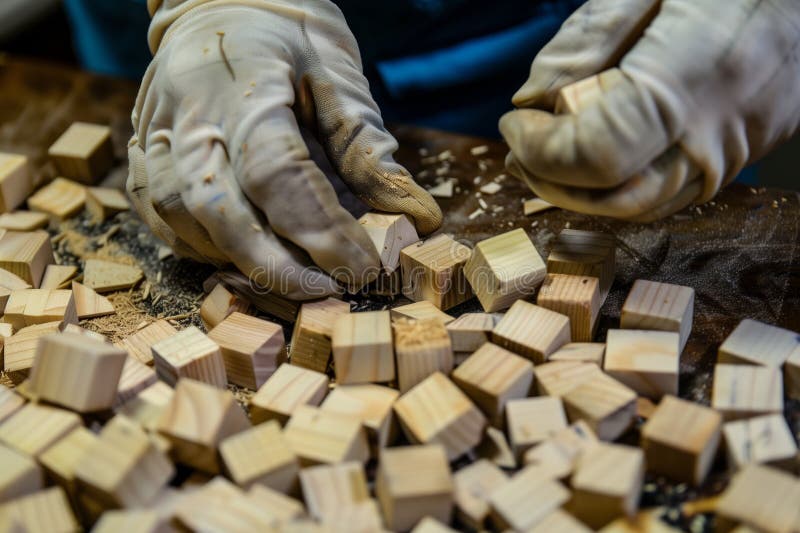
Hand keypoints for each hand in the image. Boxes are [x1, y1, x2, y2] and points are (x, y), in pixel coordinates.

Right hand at [127, 1, 441, 298]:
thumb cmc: (289, 34)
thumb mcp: (337, 75)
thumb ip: (365, 146)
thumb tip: (411, 217)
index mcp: (245, 81)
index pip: (278, 171)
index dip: (320, 230)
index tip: (361, 268)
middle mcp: (189, 108)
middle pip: (217, 205)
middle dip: (273, 263)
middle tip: (324, 290)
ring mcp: (154, 126)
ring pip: (178, 214)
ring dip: (233, 257)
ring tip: (287, 274)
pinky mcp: (139, 142)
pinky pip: (153, 210)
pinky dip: (194, 243)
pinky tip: (235, 253)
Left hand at [500, 0, 799, 220]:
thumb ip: (585, 42)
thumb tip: (533, 99)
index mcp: (688, 84)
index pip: (596, 156)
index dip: (541, 150)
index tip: (514, 123)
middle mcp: (715, 134)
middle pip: (615, 199)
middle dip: (552, 182)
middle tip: (518, 150)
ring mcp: (736, 150)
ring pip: (644, 206)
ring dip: (583, 192)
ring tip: (545, 157)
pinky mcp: (745, 150)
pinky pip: (673, 190)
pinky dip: (622, 185)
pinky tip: (596, 155)